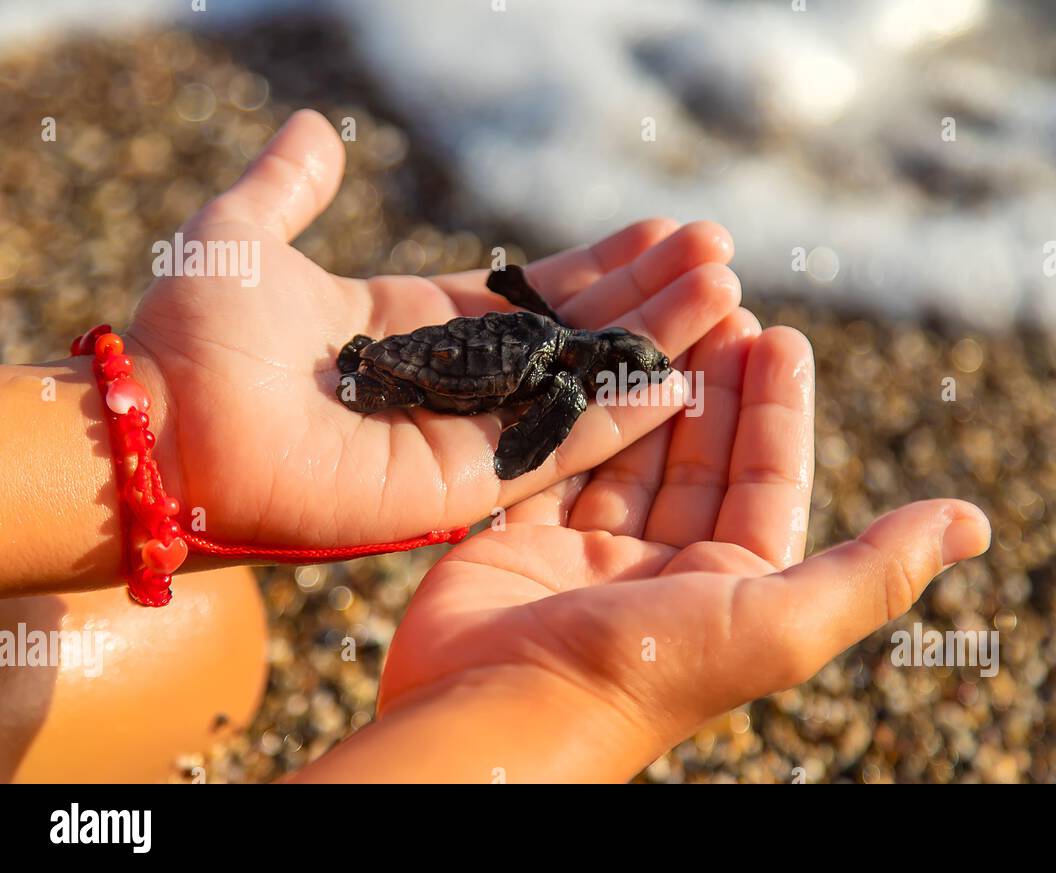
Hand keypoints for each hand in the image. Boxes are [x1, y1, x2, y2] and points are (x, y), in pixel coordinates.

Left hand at [122, 110, 739, 548]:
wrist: (163, 426)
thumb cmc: (194, 335)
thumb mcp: (244, 233)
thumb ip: (291, 184)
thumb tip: (318, 126)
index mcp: (416, 328)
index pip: (532, 294)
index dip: (600, 264)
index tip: (664, 229)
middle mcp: (452, 384)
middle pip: (573, 335)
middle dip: (648, 295)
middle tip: (719, 255)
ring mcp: (463, 437)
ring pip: (580, 384)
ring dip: (654, 342)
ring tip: (725, 296)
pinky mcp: (464, 485)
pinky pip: (557, 446)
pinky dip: (622, 414)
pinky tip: (686, 377)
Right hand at [317, 312, 989, 782]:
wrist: (501, 713)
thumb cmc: (651, 670)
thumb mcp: (782, 621)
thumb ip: (873, 569)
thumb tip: (975, 522)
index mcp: (734, 591)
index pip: (768, 481)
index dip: (778, 409)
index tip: (781, 334)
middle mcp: (667, 573)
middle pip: (700, 460)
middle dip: (716, 382)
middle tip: (724, 302)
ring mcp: (591, 557)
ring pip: (633, 452)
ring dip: (652, 386)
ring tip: (667, 315)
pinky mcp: (524, 542)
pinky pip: (562, 462)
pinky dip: (580, 413)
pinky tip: (589, 360)